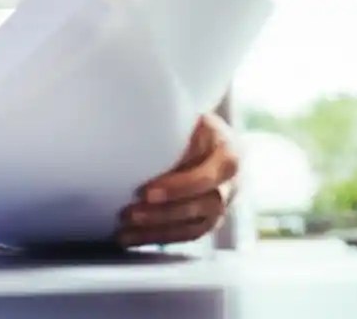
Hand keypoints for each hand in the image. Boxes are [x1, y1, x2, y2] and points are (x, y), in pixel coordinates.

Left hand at [117, 113, 238, 246]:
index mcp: (228, 152)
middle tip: (129, 213)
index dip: (180, 187)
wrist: (203, 134)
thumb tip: (125, 129)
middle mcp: (231, 182)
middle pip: (205, 205)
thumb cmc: (187, 122)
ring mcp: (222, 205)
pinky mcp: (207, 220)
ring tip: (124, 230)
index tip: (146, 192)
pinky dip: (156, 237)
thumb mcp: (186, 117)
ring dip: (158, 230)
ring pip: (195, 226)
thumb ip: (169, 127)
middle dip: (164, 213)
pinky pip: (185, 235)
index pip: (211, 175)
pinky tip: (130, 238)